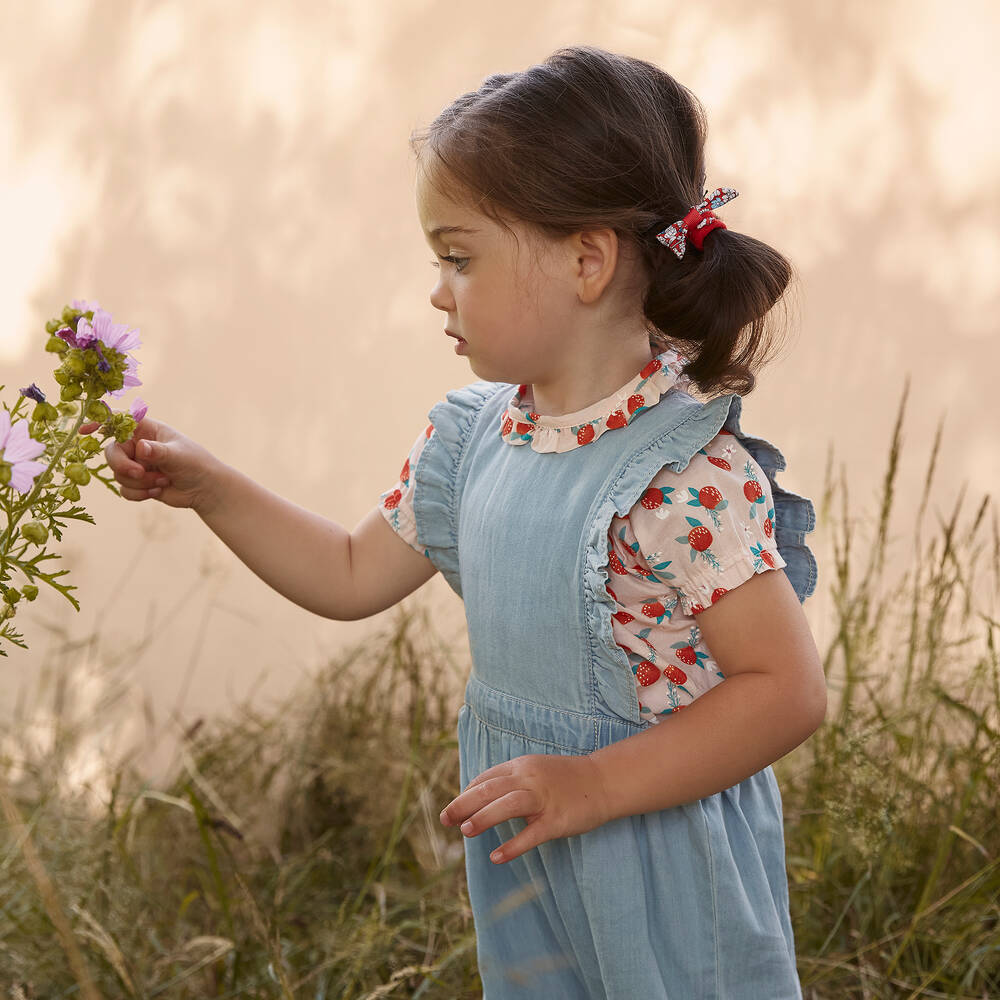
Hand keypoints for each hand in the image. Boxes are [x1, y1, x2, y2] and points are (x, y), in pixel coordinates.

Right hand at [78, 416, 220, 511]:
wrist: (205, 488)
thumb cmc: (196, 463)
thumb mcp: (179, 455)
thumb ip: (159, 452)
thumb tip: (141, 448)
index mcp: (147, 430)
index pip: (119, 421)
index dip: (100, 423)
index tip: (85, 431)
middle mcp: (137, 445)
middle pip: (111, 452)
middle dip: (123, 466)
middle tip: (140, 473)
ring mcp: (136, 464)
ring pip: (118, 474)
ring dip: (140, 482)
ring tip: (163, 481)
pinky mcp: (137, 483)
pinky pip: (124, 489)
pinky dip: (139, 494)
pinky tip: (158, 492)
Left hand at [439, 753, 611, 863]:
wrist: (603, 781)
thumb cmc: (566, 779)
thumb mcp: (535, 770)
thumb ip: (511, 781)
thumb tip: (481, 796)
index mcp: (521, 766)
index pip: (486, 779)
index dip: (466, 794)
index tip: (451, 810)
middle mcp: (529, 779)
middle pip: (490, 789)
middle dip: (464, 804)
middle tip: (445, 820)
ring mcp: (544, 799)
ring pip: (508, 805)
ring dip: (484, 817)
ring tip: (465, 831)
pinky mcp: (557, 820)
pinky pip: (532, 834)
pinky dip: (513, 846)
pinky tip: (497, 857)